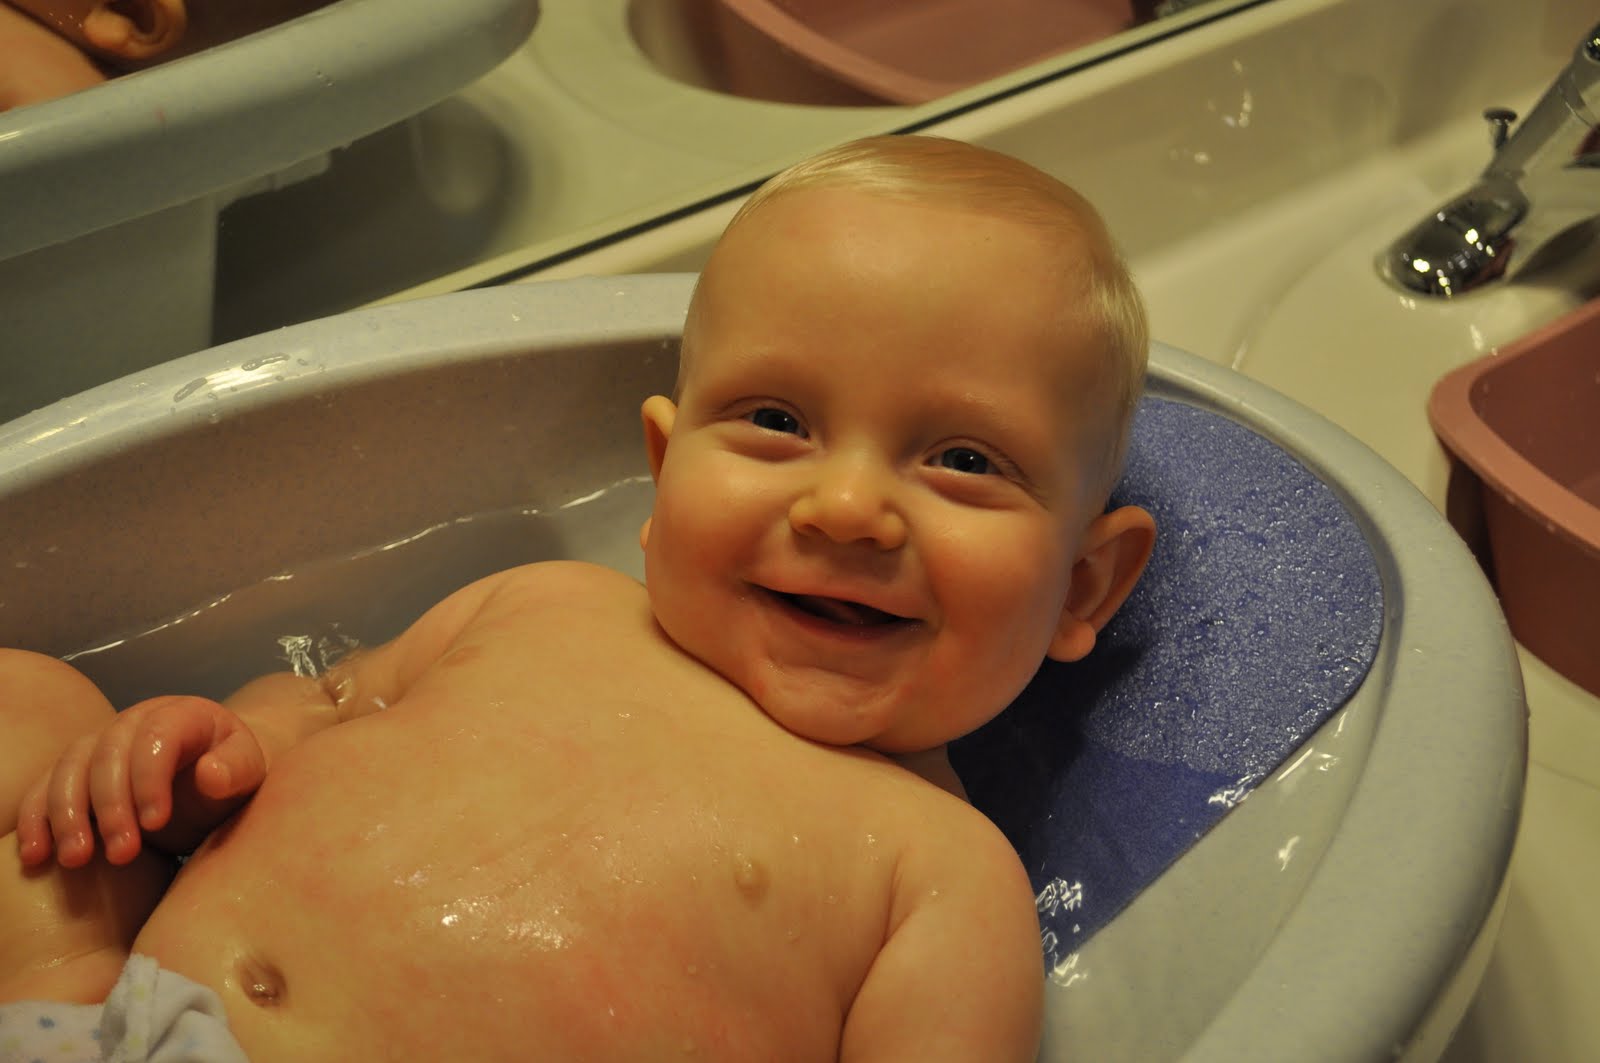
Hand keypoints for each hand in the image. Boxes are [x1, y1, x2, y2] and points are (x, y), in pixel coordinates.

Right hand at [16, 695, 266, 868]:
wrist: (208, 779)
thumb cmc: (230, 775)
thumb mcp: (247, 773)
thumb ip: (235, 771)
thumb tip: (211, 773)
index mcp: (182, 715)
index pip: (158, 736)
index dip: (151, 778)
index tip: (156, 823)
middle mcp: (135, 722)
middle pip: (108, 754)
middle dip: (111, 806)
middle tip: (122, 853)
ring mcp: (101, 743)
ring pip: (69, 769)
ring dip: (67, 815)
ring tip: (77, 859)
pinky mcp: (76, 771)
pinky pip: (43, 788)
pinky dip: (35, 819)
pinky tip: (36, 854)